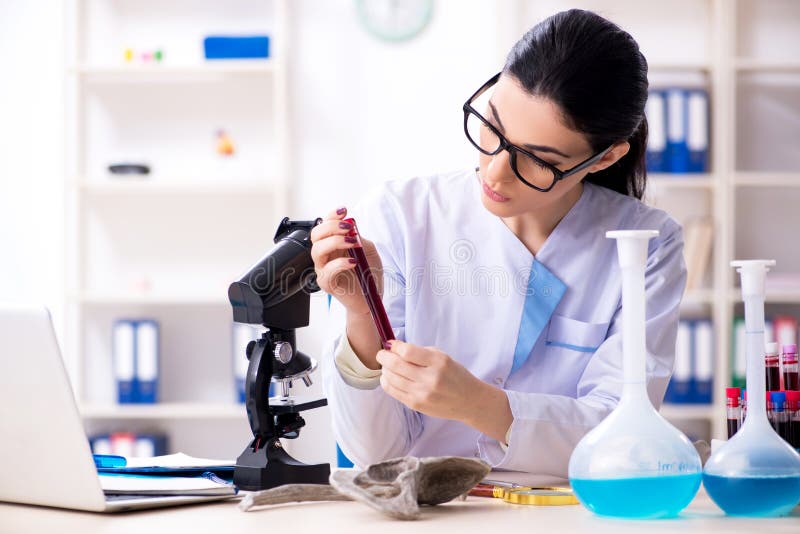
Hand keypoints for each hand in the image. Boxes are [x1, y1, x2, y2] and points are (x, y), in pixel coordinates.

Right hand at [310, 206, 382, 315]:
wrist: (371, 297)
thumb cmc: (368, 273)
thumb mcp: (368, 250)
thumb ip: (359, 238)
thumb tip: (351, 227)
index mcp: (333, 244)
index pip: (325, 225)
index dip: (332, 216)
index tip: (344, 211)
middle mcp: (325, 255)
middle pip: (316, 235)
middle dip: (331, 227)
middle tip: (348, 228)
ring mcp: (323, 269)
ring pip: (317, 251)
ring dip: (335, 242)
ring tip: (352, 243)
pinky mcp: (326, 283)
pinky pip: (327, 271)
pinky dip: (340, 263)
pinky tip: (353, 262)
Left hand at [376, 340, 513, 441]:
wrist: (468, 401)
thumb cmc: (455, 375)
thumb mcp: (443, 357)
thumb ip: (420, 352)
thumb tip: (394, 348)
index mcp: (438, 362)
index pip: (408, 351)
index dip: (395, 346)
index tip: (392, 344)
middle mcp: (430, 379)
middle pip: (396, 365)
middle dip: (384, 357)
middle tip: (382, 354)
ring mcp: (422, 394)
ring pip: (391, 378)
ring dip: (385, 369)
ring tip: (387, 366)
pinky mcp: (415, 404)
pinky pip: (393, 391)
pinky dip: (386, 382)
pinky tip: (388, 377)